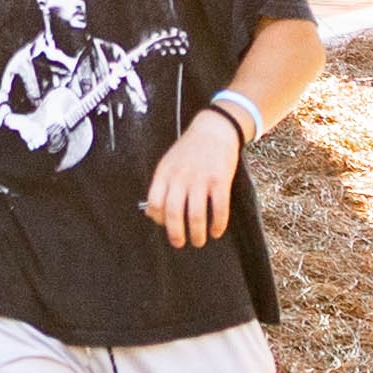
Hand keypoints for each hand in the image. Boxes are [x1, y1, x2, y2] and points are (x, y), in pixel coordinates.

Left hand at [142, 107, 243, 248]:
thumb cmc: (188, 150)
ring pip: (196, 215)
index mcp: (165, 173)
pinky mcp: (220, 180)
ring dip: (197, 233)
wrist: (213, 129)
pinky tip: (216, 231)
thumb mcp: (168, 163)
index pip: (155, 203)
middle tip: (180, 243)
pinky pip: (219, 209)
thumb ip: (161, 186)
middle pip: (174, 213)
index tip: (165, 226)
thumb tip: (152, 214)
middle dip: (176, 234)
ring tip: (199, 241)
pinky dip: (218, 224)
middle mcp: (181, 177)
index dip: (158, 219)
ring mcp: (201, 178)